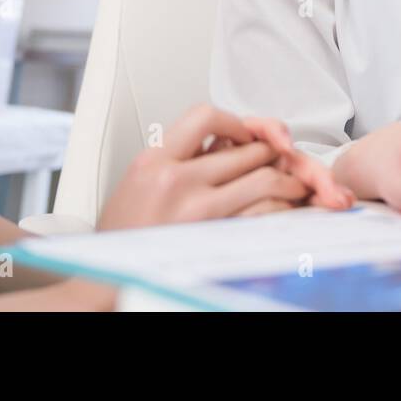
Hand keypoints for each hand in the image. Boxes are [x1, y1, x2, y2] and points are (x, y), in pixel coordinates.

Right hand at [98, 104, 353, 230]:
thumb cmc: (124, 238)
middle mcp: (174, 180)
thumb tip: (232, 143)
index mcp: (153, 161)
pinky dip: (286, 209)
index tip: (246, 135)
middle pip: (249, 148)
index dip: (236, 121)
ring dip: (292, 181)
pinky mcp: (215, 239)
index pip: (205, 116)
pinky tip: (289, 212)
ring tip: (297, 187)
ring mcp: (196, 210)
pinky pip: (266, 213)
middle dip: (276, 152)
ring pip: (266, 176)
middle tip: (288, 162)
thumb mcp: (140, 183)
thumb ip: (180, 159)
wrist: (103, 284)